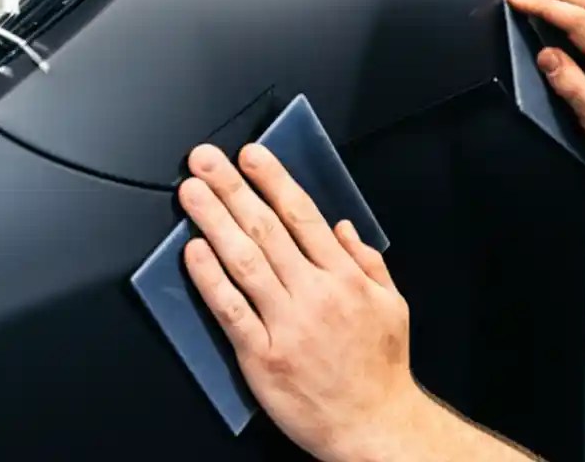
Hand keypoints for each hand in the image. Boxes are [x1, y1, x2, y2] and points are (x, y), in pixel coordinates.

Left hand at [178, 143, 428, 461]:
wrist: (374, 428)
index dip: (274, 181)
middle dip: (232, 188)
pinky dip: (210, 279)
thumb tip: (343, 226)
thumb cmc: (380, 371)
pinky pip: (231, 310)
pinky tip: (194, 252)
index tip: (252, 156)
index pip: (303, 216)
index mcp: (345, 278)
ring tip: (191, 193)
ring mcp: (287, 324)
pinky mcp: (262, 356)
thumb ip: (368, 262)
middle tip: (206, 160)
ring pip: (245, 261)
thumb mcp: (392, 306)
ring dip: (213, 221)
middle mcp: (315, 294)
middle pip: (267, 229)